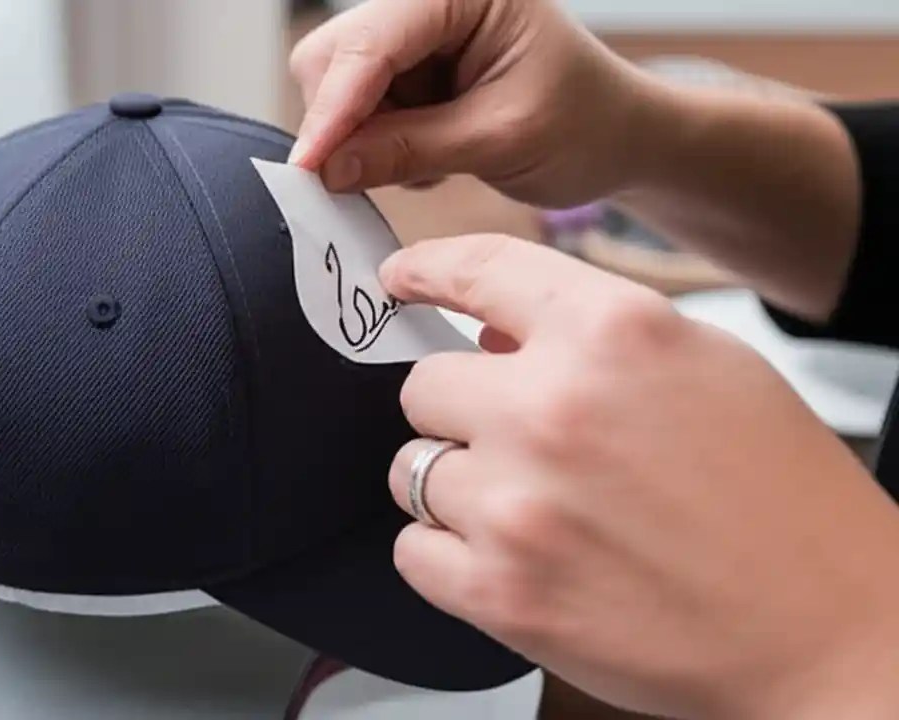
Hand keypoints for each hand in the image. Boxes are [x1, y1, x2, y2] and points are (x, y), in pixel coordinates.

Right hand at [288, 0, 659, 205]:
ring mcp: (413, 36)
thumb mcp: (500, 139)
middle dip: (344, 122)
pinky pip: (356, 112)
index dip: (335, 107)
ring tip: (436, 160)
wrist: (616, 140)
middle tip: (379, 173)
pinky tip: (433, 154)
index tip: (309, 166)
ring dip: (366, 139)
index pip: (373, 42)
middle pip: (336, 56)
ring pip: (336, 88)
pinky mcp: (406, 71)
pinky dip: (379, 145)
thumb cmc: (584, 124)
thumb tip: (330, 169)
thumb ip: (410, 149)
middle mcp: (428, 2)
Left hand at [379, 234, 898, 718]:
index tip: (399, 279)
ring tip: (531, 510)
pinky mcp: (498, 591)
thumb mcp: (707, 369)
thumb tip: (490, 335)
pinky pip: (412, 549)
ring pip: (410, 469)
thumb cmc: (780, 500)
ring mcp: (516, 503)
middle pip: (424, 385)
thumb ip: (593, 336)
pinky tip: (512, 557)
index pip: (477, 269)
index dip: (425, 269)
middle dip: (461, 411)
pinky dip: (447, 554)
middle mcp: (551, 406)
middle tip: (515, 445)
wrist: (825, 630)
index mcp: (612, 333)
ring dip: (455, 487)